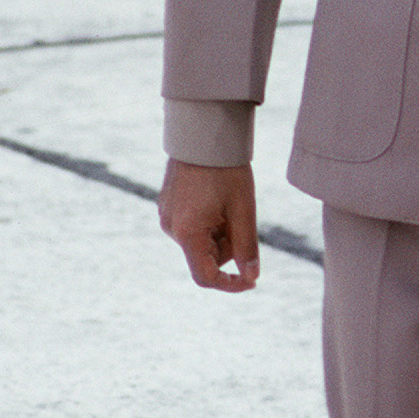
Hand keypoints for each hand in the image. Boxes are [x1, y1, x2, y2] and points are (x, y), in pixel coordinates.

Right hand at [159, 159, 259, 290]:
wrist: (203, 133)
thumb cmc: (226, 170)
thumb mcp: (243, 210)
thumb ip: (246, 247)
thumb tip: (251, 277)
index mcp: (188, 233)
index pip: (206, 277)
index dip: (230, 284)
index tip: (251, 281)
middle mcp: (172, 229)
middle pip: (205, 258)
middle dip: (228, 247)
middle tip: (242, 219)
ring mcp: (167, 217)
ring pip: (200, 242)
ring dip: (219, 234)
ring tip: (229, 204)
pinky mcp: (167, 207)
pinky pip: (192, 227)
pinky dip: (209, 223)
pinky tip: (216, 198)